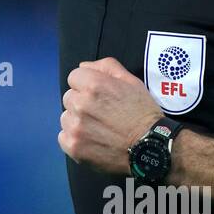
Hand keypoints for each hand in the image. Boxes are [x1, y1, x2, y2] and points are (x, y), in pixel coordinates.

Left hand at [59, 58, 160, 173]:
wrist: (150, 147)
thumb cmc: (143, 113)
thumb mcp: (131, 82)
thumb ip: (106, 67)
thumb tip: (83, 66)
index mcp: (94, 85)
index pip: (74, 77)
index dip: (87, 85)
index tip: (99, 96)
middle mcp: (81, 104)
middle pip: (69, 97)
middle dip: (81, 103)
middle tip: (100, 114)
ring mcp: (75, 127)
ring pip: (65, 118)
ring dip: (77, 121)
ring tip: (97, 129)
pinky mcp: (73, 146)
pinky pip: (63, 137)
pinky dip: (74, 139)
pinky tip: (91, 141)